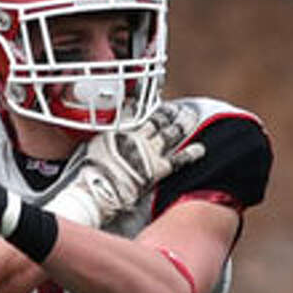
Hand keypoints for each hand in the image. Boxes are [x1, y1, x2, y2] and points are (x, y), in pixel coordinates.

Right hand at [48, 102, 205, 226]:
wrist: (98, 190)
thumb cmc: (91, 172)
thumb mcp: (95, 145)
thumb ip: (107, 134)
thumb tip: (111, 128)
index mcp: (124, 130)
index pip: (141, 112)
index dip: (151, 106)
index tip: (157, 103)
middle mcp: (140, 137)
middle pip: (160, 120)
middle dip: (171, 114)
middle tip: (179, 109)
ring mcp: (151, 153)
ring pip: (173, 133)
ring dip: (183, 124)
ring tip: (191, 118)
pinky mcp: (159, 170)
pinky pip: (180, 159)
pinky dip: (191, 153)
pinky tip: (201, 149)